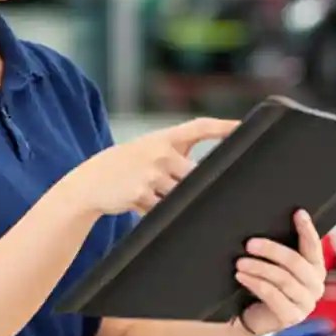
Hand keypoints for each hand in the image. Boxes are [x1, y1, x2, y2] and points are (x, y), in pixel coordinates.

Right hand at [59, 117, 237, 215]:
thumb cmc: (129, 163)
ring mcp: (150, 175)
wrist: (92, 180)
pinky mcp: (141, 195)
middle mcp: (159, 153)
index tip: (242, 125)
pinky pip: (163, 209)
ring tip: (152, 192)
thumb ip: (178, 151)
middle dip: (193, 184)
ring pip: (180, 194)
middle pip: (194, 173)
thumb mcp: (151, 148)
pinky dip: (157, 209)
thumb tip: (215, 166)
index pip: (199, 127)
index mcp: (164, 137)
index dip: (223, 126)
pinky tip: (141, 202)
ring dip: (172, 199)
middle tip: (190, 188)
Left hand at [233, 210, 327, 335]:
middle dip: (271, 250)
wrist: (253, 316)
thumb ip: (278, 250)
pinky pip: (272, 295)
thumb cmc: (265, 285)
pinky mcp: (290, 317)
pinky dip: (255, 283)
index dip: (307, 229)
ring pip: (282, 279)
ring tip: (240, 262)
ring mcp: (305, 304)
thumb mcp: (274, 265)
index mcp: (315, 269)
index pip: (313, 246)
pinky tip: (241, 276)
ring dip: (259, 268)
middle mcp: (315, 286)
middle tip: (250, 244)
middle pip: (295, 262)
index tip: (298, 213)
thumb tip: (265, 224)